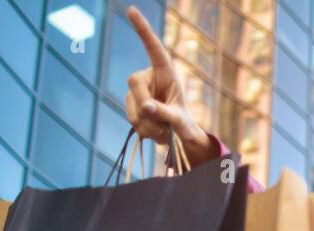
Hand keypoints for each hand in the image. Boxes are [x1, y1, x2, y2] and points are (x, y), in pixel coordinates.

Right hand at [124, 6, 215, 167]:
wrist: (177, 135)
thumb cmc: (183, 122)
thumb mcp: (179, 119)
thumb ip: (164, 112)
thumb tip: (146, 106)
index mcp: (165, 73)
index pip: (153, 49)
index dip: (143, 29)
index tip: (131, 9)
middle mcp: (148, 78)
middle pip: (134, 84)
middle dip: (146, 107)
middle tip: (163, 126)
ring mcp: (137, 92)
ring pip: (132, 107)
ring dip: (149, 126)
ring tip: (164, 130)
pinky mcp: (130, 105)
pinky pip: (131, 119)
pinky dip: (144, 131)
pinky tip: (155, 132)